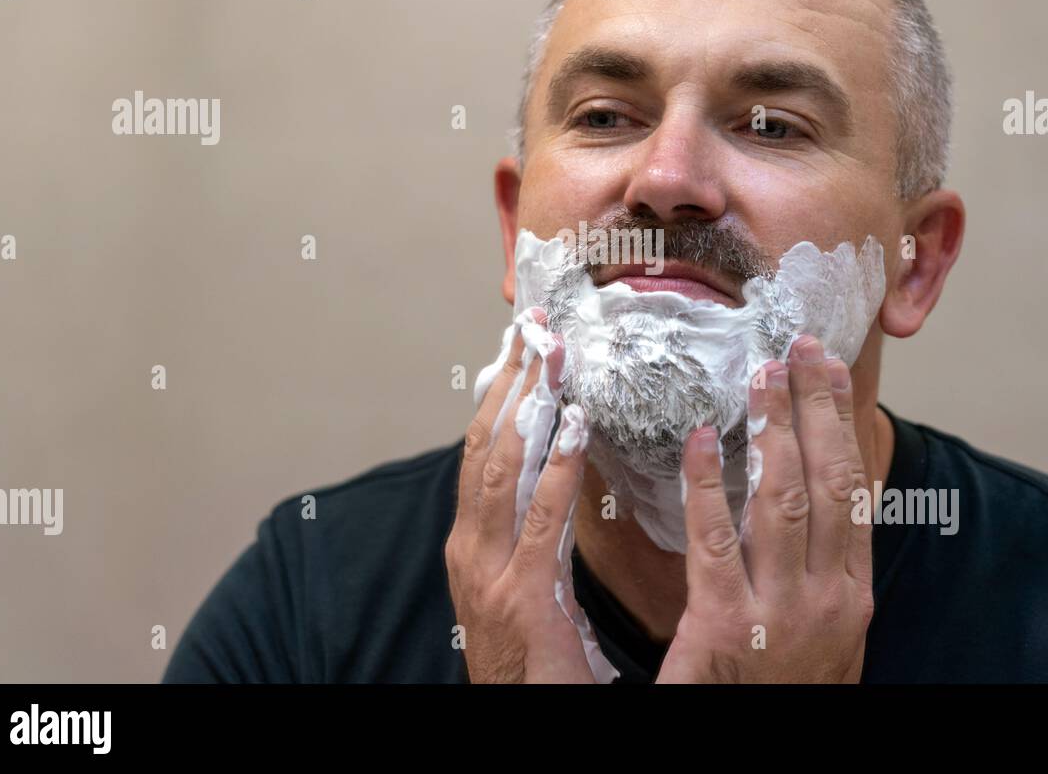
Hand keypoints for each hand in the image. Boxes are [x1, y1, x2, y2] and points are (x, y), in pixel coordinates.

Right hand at [445, 309, 605, 682]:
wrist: (518, 718)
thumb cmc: (529, 662)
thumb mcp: (523, 583)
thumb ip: (536, 530)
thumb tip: (559, 475)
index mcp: (471, 542)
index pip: (481, 450)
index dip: (500, 395)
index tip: (518, 348)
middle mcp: (469, 547)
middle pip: (485, 444)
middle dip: (510, 384)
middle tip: (534, 329)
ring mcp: (489, 570)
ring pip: (502, 469)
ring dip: (530, 407)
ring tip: (552, 356)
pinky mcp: (523, 595)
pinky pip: (542, 520)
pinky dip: (559, 469)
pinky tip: (577, 429)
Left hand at [656, 334, 873, 682]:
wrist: (761, 757)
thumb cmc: (784, 696)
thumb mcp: (823, 637)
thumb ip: (820, 575)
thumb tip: (815, 504)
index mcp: (853, 597)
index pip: (855, 491)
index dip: (841, 424)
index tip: (827, 370)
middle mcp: (828, 600)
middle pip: (829, 483)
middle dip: (815, 409)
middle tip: (799, 350)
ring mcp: (780, 616)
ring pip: (783, 503)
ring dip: (773, 432)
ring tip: (760, 376)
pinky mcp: (724, 631)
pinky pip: (716, 543)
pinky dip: (710, 486)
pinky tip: (703, 442)